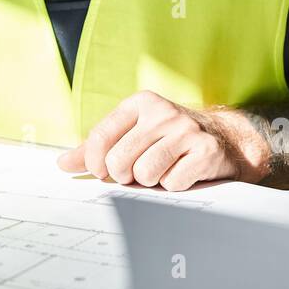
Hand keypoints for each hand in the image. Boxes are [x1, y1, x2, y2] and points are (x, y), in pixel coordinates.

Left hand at [56, 90, 271, 190]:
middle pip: (120, 161)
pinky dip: (173, 185)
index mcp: (139, 103)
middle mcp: (162, 112)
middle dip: (125, 176)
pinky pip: (172, 183)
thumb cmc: (168, 138)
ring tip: (161, 170)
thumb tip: (62, 165)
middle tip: (138, 172)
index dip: (95, 163)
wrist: (225, 138)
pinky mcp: (205, 151)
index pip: (100, 138)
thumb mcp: (133, 133)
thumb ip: (96, 148)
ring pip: (145, 174)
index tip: (102, 172)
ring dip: (151, 181)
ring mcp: (186, 130)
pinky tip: (182, 172)